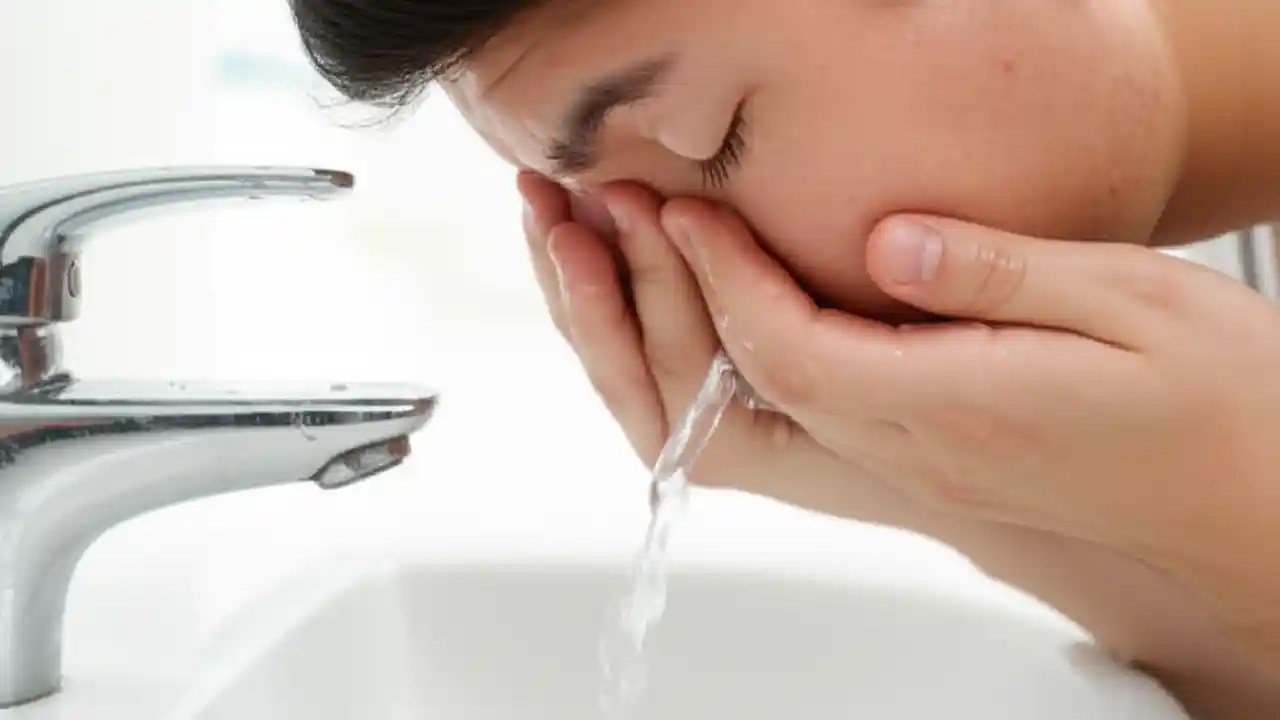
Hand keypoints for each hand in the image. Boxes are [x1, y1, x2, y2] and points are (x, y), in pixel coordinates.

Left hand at [661, 199, 1279, 705]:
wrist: (1252, 516)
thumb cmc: (1221, 411)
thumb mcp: (1135, 307)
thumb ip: (999, 275)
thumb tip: (887, 243)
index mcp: (958, 413)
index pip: (791, 352)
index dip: (722, 278)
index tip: (682, 209)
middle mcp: (916, 456)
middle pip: (750, 392)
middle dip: (668, 304)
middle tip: (619, 220)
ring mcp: (914, 470)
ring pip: (761, 414)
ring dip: (685, 337)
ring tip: (638, 256)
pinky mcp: (922, 467)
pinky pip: (802, 420)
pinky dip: (740, 362)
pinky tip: (724, 308)